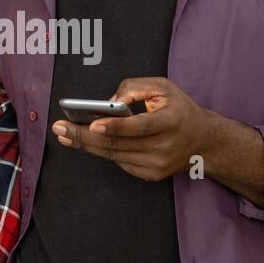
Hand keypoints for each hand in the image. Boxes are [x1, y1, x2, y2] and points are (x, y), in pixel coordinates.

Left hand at [51, 76, 213, 180]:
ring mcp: (157, 165)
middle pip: (118, 144)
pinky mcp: (151, 175)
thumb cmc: (179, 109)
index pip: (139, 127)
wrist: (203, 141)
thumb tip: (107, 105)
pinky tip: (84, 142)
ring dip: (86, 145)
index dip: (115, 126)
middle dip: (84, 136)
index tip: (92, 123)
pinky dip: (102, 151)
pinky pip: (120, 162)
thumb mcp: (163, 87)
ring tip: (64, 135)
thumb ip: (133, 88)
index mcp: (171, 121)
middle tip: (59, 128)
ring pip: (114, 155)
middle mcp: (164, 147)